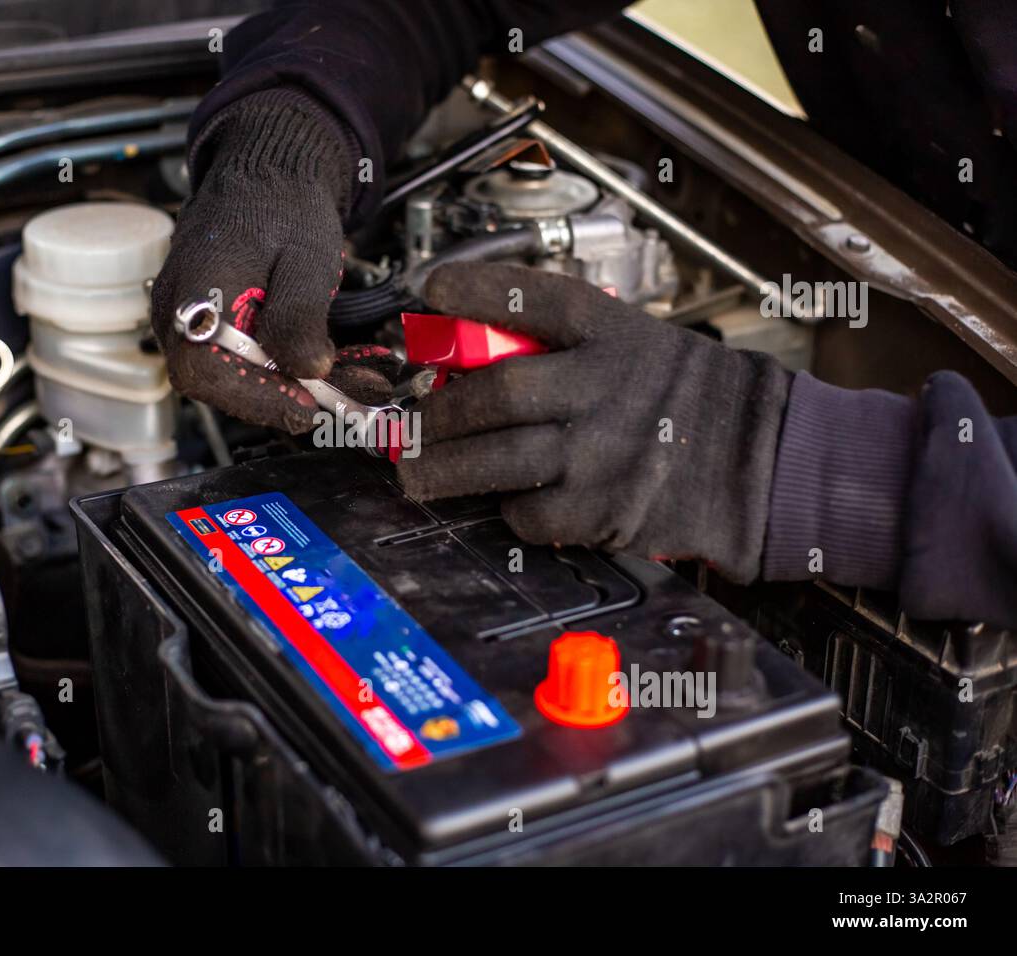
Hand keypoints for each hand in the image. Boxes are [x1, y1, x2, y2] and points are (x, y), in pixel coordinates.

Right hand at [150, 89, 351, 432]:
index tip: (305, 407)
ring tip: (346, 378)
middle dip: (282, 397)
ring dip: (289, 385)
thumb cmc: (284, 204)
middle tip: (337, 397)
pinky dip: (282, 367)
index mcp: (195, 289)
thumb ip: (301, 316)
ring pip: (232, 375)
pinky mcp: (207, 321)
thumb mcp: (305, 259)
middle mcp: (178, 310)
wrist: (271, 168)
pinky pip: (238, 359)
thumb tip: (308, 370)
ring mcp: (188, 317)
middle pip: (218, 382)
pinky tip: (324, 362)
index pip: (206, 369)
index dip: (256, 398)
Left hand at [397, 263, 792, 581]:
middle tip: (411, 425)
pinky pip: (527, 511)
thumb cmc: (688, 402)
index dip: (474, 289)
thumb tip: (471, 362)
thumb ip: (567, 349)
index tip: (430, 290)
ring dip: (442, 468)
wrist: (759, 464)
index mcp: (614, 333)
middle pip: (497, 391)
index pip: (533, 297)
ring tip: (415, 472)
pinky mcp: (604, 510)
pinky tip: (506, 499)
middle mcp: (605, 386)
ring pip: (496, 459)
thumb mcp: (638, 345)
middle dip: (439, 410)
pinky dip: (506, 507)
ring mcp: (604, 451)